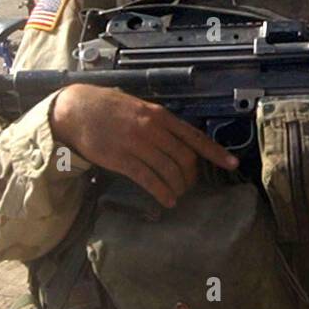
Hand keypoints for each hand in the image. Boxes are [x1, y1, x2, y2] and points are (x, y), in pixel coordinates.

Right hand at [50, 85, 237, 207]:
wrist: (76, 109)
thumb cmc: (110, 108)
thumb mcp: (141, 107)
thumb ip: (162, 123)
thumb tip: (184, 140)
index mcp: (161, 115)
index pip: (195, 136)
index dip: (216, 152)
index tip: (232, 164)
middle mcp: (152, 129)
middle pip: (184, 158)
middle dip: (192, 176)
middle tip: (190, 185)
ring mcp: (136, 144)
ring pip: (169, 170)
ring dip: (178, 186)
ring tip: (178, 194)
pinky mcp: (121, 159)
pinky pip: (148, 179)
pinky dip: (162, 192)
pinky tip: (167, 200)